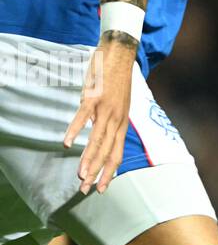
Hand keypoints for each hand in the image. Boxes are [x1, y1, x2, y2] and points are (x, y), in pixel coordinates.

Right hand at [63, 35, 136, 194]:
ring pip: (97, 139)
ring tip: (80, 175)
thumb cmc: (117, 81)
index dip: (109, 171)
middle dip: (97, 172)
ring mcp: (106, 108)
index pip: (117, 153)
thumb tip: (98, 138)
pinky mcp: (94, 97)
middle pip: (107, 150)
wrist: (121, 54)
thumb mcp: (119, 105)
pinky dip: (75, 130)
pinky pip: (83, 117)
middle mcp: (117, 118)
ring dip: (88, 158)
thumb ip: (109, 123)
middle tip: (86, 190)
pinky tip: (67, 143)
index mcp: (123, 122)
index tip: (101, 188)